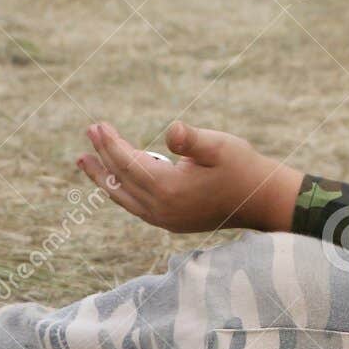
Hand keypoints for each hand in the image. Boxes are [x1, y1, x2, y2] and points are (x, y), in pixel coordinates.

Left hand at [76, 119, 304, 233]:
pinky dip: (122, 189)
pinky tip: (117, 179)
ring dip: (105, 177)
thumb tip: (174, 129)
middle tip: (88, 134)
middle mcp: (161, 210)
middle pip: (119, 181)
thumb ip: (192, 139)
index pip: (128, 163)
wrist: (262, 200)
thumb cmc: (242, 167)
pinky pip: (136, 205)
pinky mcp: (171, 223)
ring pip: (123, 197)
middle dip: (102, 157)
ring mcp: (165, 220)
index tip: (98, 125)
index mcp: (169, 189)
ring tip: (86, 161)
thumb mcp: (219, 145)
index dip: (110, 143)